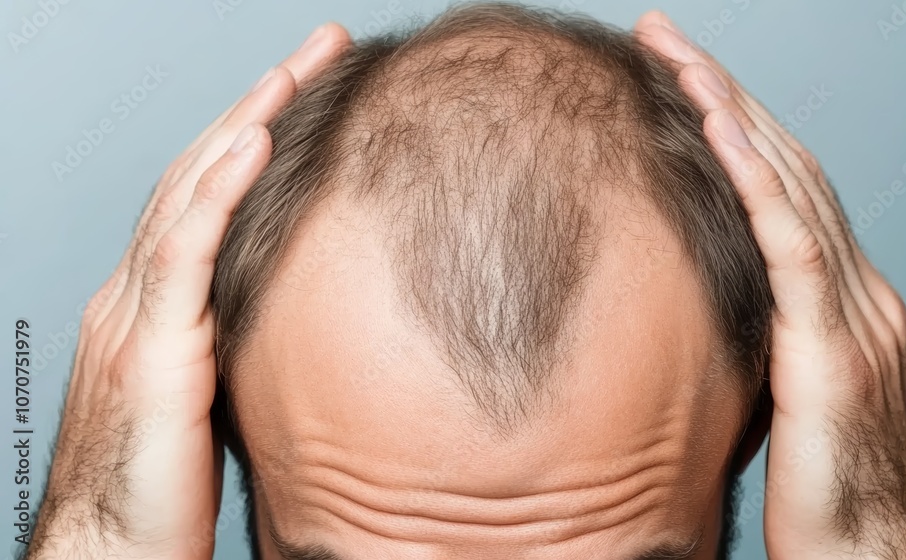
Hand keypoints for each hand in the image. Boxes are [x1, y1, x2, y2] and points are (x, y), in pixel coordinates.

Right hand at [27, 25, 349, 559]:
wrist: (114, 548)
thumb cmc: (163, 484)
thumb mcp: (215, 392)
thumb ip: (245, 341)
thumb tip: (308, 317)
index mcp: (160, 302)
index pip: (211, 193)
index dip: (258, 136)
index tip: (315, 94)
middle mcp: (140, 291)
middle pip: (204, 172)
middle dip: (262, 104)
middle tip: (318, 52)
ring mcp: (138, 311)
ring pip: (191, 192)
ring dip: (247, 122)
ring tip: (297, 70)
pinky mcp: (149, 345)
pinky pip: (183, 250)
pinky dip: (217, 190)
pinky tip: (253, 141)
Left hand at [635, 13, 905, 558]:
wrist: (863, 549)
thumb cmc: (816, 482)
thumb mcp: (774, 387)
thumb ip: (750, 332)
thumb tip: (693, 300)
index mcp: (838, 298)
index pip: (780, 185)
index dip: (730, 124)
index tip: (675, 78)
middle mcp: (855, 289)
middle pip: (783, 165)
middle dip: (722, 93)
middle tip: (665, 38)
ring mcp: (852, 312)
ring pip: (789, 187)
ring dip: (731, 115)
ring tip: (679, 60)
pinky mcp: (834, 347)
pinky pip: (794, 245)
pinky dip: (757, 182)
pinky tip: (720, 133)